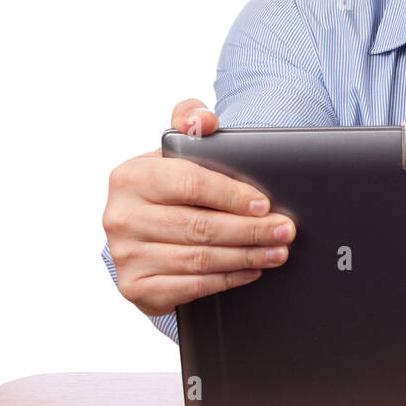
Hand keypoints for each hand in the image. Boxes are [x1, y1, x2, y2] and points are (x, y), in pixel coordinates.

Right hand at [101, 98, 295, 317]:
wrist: (141, 236)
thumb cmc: (169, 190)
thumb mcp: (175, 153)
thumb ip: (189, 122)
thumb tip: (203, 118)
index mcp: (130, 177)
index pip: (191, 184)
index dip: (232, 195)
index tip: (264, 204)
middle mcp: (121, 216)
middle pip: (200, 225)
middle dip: (250, 230)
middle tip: (284, 231)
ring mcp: (126, 255)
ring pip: (199, 258)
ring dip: (246, 256)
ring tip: (277, 252)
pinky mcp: (135, 287)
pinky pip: (191, 286)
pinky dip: (226, 280)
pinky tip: (250, 272)